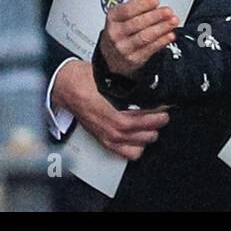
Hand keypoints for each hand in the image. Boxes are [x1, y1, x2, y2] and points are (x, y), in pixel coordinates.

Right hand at [52, 60, 169, 159]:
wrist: (66, 87)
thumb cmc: (84, 80)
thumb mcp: (108, 77)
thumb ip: (129, 84)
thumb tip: (151, 83)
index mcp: (107, 113)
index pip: (137, 122)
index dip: (154, 116)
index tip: (165, 106)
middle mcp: (108, 129)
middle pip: (143, 136)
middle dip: (157, 123)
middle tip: (164, 112)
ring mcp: (106, 138)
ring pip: (138, 147)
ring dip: (150, 135)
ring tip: (155, 122)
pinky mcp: (105, 141)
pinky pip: (127, 153)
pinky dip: (138, 146)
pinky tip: (142, 134)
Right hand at [100, 0, 178, 76]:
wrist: (111, 55)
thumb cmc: (122, 27)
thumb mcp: (130, 9)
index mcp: (114, 16)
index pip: (127, 9)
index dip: (143, 4)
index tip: (156, 0)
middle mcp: (116, 32)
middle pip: (137, 23)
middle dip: (155, 17)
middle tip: (169, 11)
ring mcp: (123, 47)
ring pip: (143, 37)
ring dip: (161, 29)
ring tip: (173, 22)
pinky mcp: (133, 59)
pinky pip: (149, 50)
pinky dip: (161, 42)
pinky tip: (170, 35)